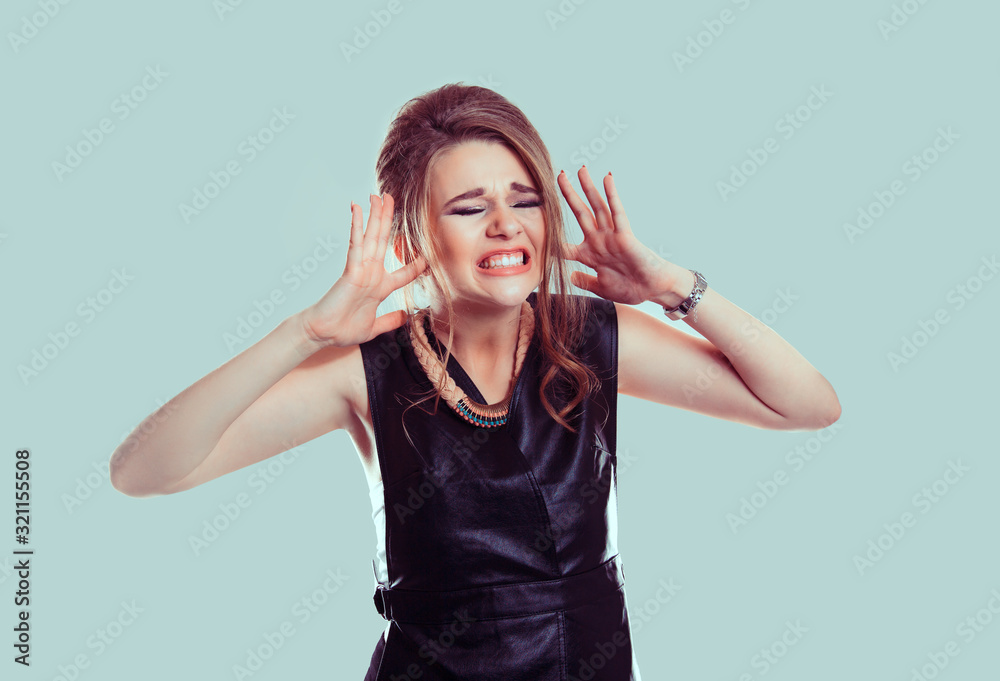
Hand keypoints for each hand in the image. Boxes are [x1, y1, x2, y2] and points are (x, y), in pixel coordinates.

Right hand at [299, 193, 426, 347]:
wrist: (323, 334)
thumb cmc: (343, 330)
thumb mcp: (375, 327)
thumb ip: (391, 320)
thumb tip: (407, 316)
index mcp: (380, 287)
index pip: (404, 272)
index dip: (418, 264)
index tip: (429, 255)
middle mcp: (372, 274)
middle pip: (384, 241)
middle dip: (389, 220)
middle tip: (392, 200)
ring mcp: (361, 270)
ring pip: (372, 237)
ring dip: (376, 216)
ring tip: (379, 196)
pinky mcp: (350, 271)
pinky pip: (355, 245)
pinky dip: (357, 227)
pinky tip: (358, 209)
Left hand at [558, 167, 675, 304]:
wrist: (652, 290)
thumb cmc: (630, 288)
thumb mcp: (601, 287)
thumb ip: (585, 281)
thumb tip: (571, 277)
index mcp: (590, 255)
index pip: (565, 246)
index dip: (552, 242)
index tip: (539, 231)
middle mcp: (598, 241)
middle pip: (580, 213)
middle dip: (569, 194)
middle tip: (559, 175)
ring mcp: (611, 236)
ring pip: (597, 207)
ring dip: (589, 188)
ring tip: (581, 169)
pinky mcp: (625, 235)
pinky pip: (617, 212)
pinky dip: (612, 195)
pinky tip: (607, 178)